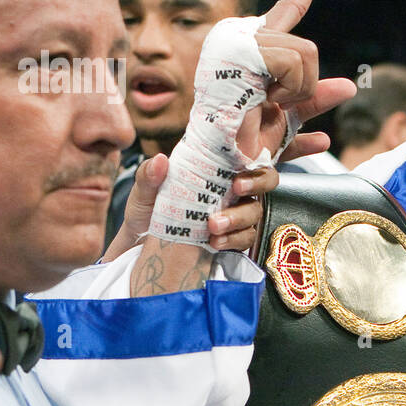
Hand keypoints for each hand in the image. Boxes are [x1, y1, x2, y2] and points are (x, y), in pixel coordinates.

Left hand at [104, 154, 281, 259]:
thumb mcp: (143, 192)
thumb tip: (161, 160)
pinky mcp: (231, 238)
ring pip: (254, 212)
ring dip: (238, 217)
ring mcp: (234, 215)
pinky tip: (215, 242)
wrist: (140, 246)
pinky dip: (233, 240)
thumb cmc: (146, 212)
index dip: (254, 165)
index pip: (248, 160)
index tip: (237, 177)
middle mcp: (230, 191)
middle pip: (265, 182)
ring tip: (213, 226)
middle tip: (236, 190)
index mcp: (215, 172)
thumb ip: (149, 175)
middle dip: (257, 185)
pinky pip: (245, 239)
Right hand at [235, 0, 355, 162]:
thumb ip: (315, 101)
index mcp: (255, 47)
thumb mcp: (289, 121)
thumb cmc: (246, 145)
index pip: (287, 10)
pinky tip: (266, 99)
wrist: (222, 161)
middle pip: (307, 48)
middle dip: (304, 86)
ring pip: (305, 53)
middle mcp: (243, 35)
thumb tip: (350, 87)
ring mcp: (239, 38)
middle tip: (275, 106)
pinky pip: (295, 60)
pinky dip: (292, 88)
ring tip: (268, 104)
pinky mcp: (241, 47)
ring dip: (297, 89)